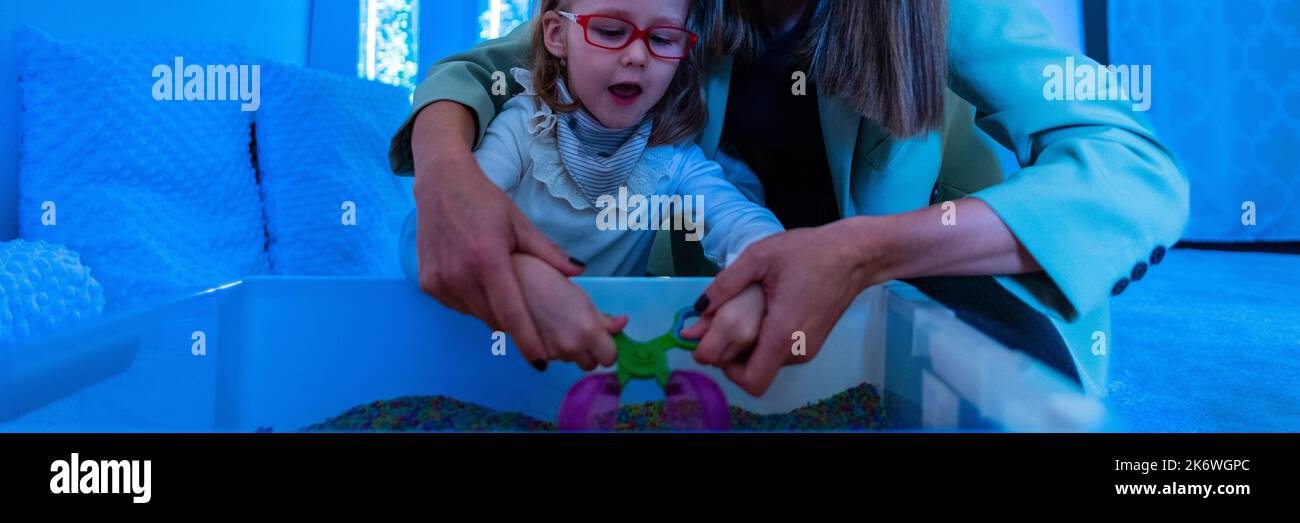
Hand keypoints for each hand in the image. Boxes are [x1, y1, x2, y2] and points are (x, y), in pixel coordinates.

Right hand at [411, 102, 585, 369]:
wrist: (440, 185)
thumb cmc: (484, 202)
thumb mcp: (519, 224)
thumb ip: (549, 253)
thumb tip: (579, 272)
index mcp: (488, 260)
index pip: (512, 314)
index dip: (528, 341)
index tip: (541, 362)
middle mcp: (460, 275)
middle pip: (495, 319)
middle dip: (514, 323)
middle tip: (527, 314)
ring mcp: (440, 281)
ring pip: (476, 315)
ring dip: (492, 311)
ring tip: (500, 288)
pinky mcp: (428, 284)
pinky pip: (458, 307)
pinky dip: (472, 302)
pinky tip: (478, 281)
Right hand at [512, 254, 625, 370]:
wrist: (510, 276)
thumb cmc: (548, 278)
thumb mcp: (581, 296)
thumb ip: (603, 317)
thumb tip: (622, 324)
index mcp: (587, 330)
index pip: (610, 358)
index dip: (607, 348)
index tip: (602, 338)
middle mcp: (570, 347)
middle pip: (590, 364)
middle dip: (588, 351)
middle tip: (579, 328)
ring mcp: (550, 353)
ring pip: (569, 361)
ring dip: (568, 349)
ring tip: (557, 322)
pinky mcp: (532, 354)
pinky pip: (550, 358)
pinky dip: (550, 347)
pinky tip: (543, 326)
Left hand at [690, 219, 887, 395]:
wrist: (855, 254)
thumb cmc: (809, 251)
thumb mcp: (759, 257)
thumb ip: (725, 285)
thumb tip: (697, 310)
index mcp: (783, 334)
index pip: (751, 381)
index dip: (725, 369)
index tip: (714, 343)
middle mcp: (797, 350)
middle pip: (753, 373)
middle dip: (731, 354)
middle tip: (721, 322)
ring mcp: (806, 350)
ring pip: (765, 363)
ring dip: (747, 346)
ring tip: (744, 311)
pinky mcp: (811, 345)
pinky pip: (778, 354)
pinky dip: (763, 340)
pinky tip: (762, 312)